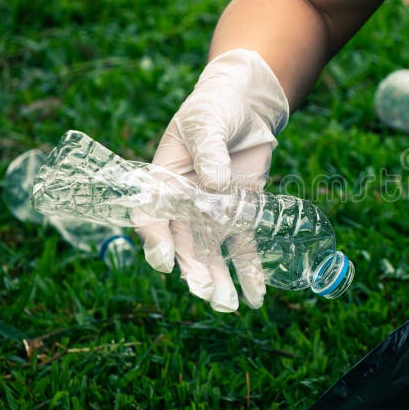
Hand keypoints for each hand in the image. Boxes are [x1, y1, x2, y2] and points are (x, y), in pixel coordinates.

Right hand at [137, 49, 288, 310]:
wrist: (245, 104)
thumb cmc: (215, 107)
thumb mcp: (207, 122)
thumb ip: (209, 150)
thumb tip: (214, 186)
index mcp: (163, 179)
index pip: (152, 215)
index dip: (155, 240)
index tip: (165, 262)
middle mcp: (185, 201)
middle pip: (184, 241)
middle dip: (193, 268)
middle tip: (205, 291)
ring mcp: (213, 210)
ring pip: (212, 250)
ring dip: (219, 278)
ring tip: (228, 305)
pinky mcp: (241, 212)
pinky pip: (243, 245)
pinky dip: (249, 270)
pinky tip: (256, 296)